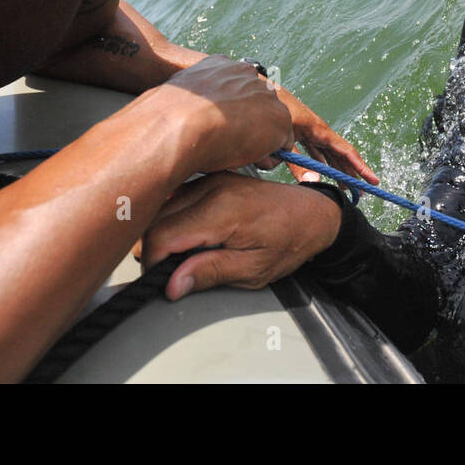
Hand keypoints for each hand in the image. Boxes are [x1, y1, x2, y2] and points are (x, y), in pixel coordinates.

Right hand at [137, 172, 342, 297]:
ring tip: (179, 256)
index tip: (162, 281)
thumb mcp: (254, 269)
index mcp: (221, 210)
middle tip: (169, 273)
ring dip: (160, 232)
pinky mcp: (211, 179)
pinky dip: (171, 218)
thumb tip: (172, 284)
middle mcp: (211, 188)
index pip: (162, 235)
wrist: (312, 213)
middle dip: (153, 249)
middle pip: (155, 218)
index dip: (153, 263)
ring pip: (161, 206)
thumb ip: (211, 272)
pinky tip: (187, 236)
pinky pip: (176, 197)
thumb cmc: (290, 241)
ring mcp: (210, 180)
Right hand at [157, 55, 294, 173]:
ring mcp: (266, 95)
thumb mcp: (177, 99)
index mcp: (221, 66)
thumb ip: (193, 103)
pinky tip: (244, 160)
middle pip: (258, 106)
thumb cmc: (166, 118)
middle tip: (227, 144)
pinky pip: (281, 145)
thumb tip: (189, 118)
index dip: (233, 114)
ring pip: (271, 126)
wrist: (178, 124)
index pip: (239, 90)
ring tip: (231, 153)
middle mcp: (248, 75)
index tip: (221, 127)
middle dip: (249, 127)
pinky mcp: (279, 118)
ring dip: (258, 143)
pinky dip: (266, 157)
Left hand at [272, 83, 379, 184]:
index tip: (373, 181)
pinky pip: (318, 152)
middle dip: (352, 174)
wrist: (264, 93)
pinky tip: (324, 174)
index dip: (361, 167)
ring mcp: (313, 132)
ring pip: (330, 155)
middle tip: (360, 194)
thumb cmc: (275, 113)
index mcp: (321, 131)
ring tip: (345, 188)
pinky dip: (323, 164)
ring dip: (338, 171)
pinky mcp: (303, 133)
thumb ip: (297, 163)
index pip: (346, 152)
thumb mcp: (285, 140)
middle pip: (341, 156)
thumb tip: (313, 182)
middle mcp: (321, 132)